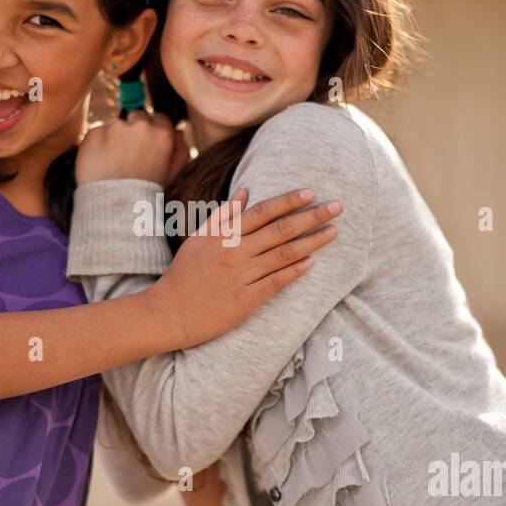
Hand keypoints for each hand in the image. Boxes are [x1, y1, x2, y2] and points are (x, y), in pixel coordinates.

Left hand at [76, 111, 174, 184]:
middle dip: (134, 130)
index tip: (147, 144)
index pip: (159, 118)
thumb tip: (179, 131)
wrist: (114, 206)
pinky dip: (98, 145)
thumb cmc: (146, 192)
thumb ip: (181, 150)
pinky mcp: (94, 133)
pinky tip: (101, 162)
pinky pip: (97, 133)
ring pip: (115, 125)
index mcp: (162, 134)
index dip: (153, 131)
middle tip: (129, 154)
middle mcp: (140, 125)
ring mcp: (115, 127)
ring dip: (114, 137)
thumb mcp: (172, 174)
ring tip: (114, 162)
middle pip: (137, 116)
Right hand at [148, 188, 342, 348]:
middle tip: (337, 207)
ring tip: (333, 232)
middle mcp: (234, 252)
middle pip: (280, 230)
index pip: (262, 212)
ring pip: (283, 254)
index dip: (288, 201)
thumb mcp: (197, 238)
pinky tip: (312, 262)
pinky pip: (276, 282)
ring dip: (312, 242)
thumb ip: (223, 215)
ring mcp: (241, 276)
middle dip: (311, 217)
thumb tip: (245, 192)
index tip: (311, 193)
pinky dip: (295, 271)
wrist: (168, 313)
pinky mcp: (246, 300)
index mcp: (223, 235)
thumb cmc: (183, 274)